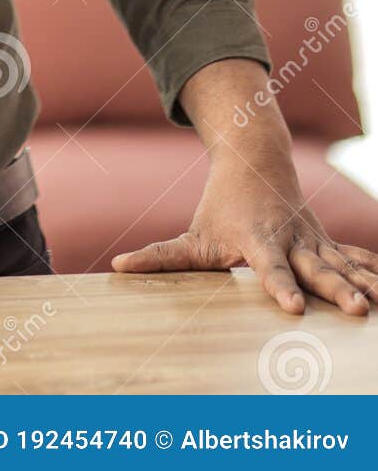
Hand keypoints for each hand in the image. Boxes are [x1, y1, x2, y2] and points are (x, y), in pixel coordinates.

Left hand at [110, 150, 377, 315]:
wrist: (256, 160)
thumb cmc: (220, 206)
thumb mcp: (193, 234)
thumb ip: (160, 257)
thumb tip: (117, 268)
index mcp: (258, 240)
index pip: (270, 268)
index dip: (280, 287)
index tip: (293, 308)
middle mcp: (291, 240)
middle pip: (316, 269)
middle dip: (338, 289)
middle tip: (359, 310)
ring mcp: (313, 240)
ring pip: (342, 264)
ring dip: (364, 283)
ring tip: (376, 306)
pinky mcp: (326, 243)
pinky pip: (354, 258)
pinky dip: (372, 270)